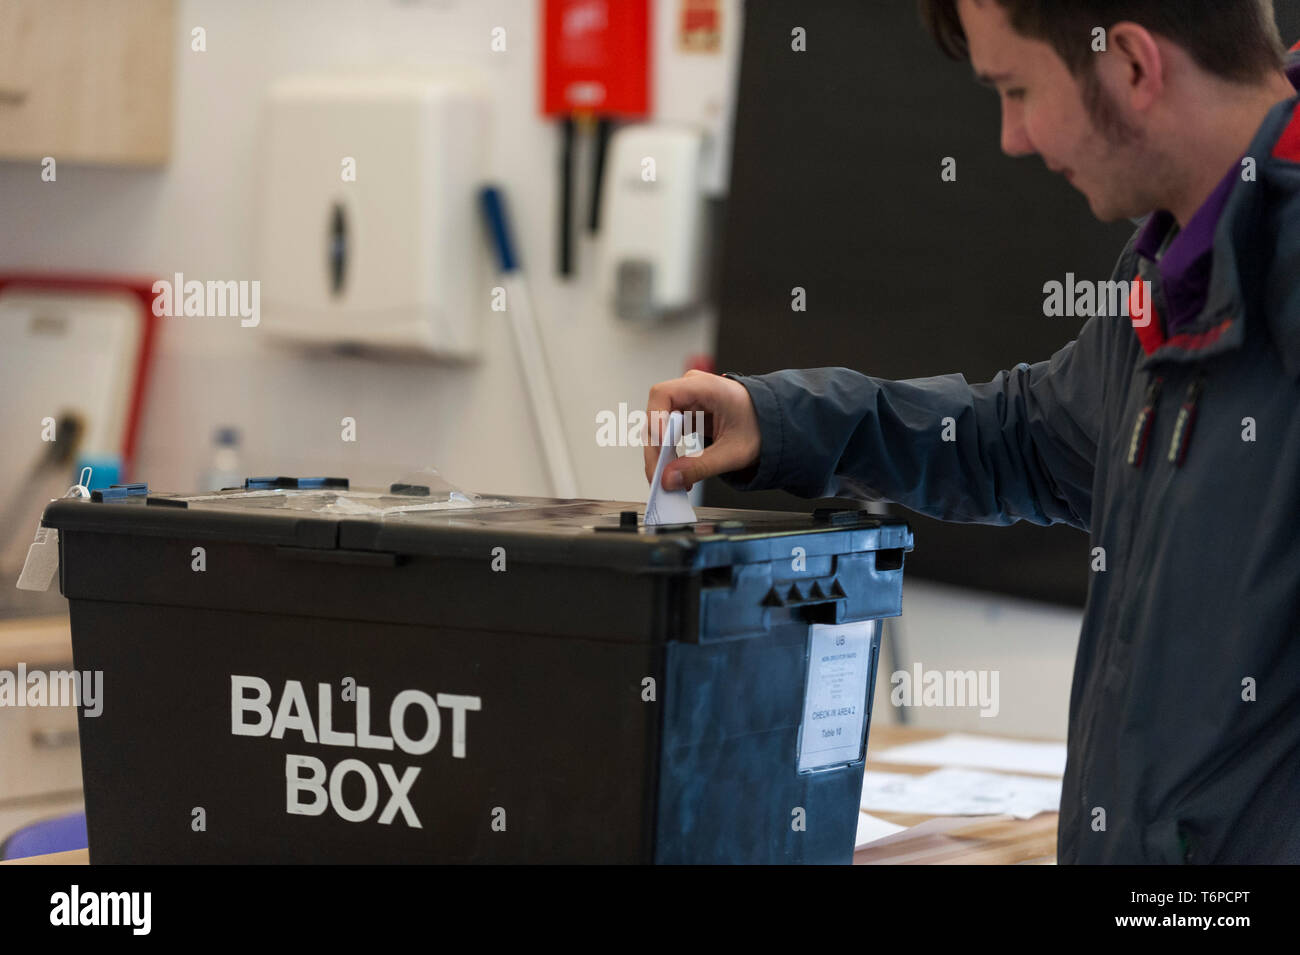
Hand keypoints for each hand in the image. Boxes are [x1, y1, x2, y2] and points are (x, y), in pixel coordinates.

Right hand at [643, 370, 760, 490]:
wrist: (774, 423)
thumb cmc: (761, 425)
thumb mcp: (734, 451)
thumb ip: (700, 466)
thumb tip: (669, 478)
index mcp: (706, 386)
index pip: (663, 394)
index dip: (656, 421)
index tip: (661, 448)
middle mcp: (691, 389)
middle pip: (656, 415)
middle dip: (655, 449)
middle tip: (659, 476)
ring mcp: (687, 402)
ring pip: (659, 427)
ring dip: (659, 454)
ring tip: (667, 478)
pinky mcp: (687, 416)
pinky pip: (668, 434)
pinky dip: (668, 454)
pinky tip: (674, 471)